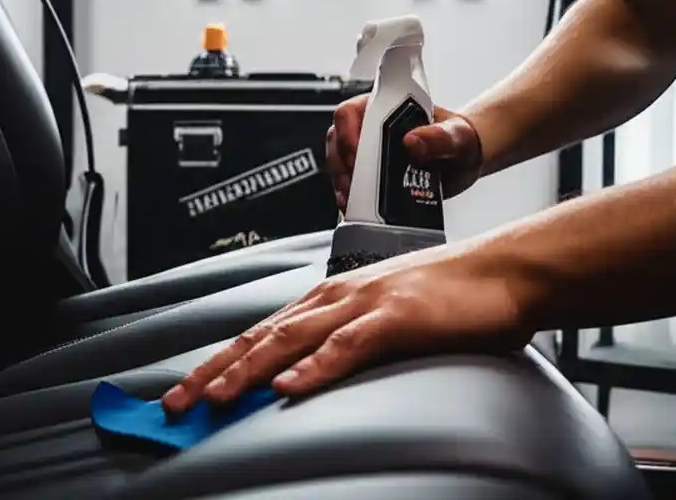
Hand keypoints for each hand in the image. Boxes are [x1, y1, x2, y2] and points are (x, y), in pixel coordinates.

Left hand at [160, 246, 531, 413]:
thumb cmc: (446, 297)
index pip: (259, 334)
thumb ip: (343, 342)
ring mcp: (363, 305)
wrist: (501, 270)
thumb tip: (304, 375)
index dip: (217, 363)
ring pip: (292, 340)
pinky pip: (348, 346)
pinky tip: (290, 386)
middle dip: (213, 372)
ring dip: (249, 371)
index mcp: (327, 299)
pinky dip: (316, 367)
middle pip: (260, 338)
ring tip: (215, 398)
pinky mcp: (396, 318)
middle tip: (174, 404)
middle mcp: (334, 297)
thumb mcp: (382, 319)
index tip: (183, 392)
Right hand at [326, 96, 483, 209]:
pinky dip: (349, 194)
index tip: (356, 155)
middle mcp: (372, 125)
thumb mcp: (458, 137)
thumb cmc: (460, 140)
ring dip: (342, 180)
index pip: (352, 111)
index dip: (347, 132)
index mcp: (388, 107)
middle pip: (338, 138)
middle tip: (353, 185)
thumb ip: (440, 137)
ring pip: (339, 160)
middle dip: (341, 164)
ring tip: (352, 199)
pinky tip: (354, 206)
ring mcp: (369, 150)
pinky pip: (349, 180)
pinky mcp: (370, 173)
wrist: (465, 162)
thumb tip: (412, 142)